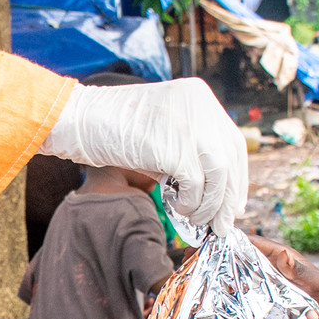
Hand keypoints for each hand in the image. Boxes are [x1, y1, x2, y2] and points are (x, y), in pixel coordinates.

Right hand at [43, 78, 247, 232]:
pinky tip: (177, 208)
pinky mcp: (176, 147)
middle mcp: (202, 106)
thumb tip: (213, 192)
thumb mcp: (162, 130)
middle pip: (231, 160)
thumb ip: (189, 148)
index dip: (238, 176)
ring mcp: (191, 125)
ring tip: (195, 219)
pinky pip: (196, 185)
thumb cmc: (114, 128)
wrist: (80, 119)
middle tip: (222, 223)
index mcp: (200, 96)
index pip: (233, 142)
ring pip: (218, 175)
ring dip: (209, 205)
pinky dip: (190, 203)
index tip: (234, 202)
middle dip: (228, 197)